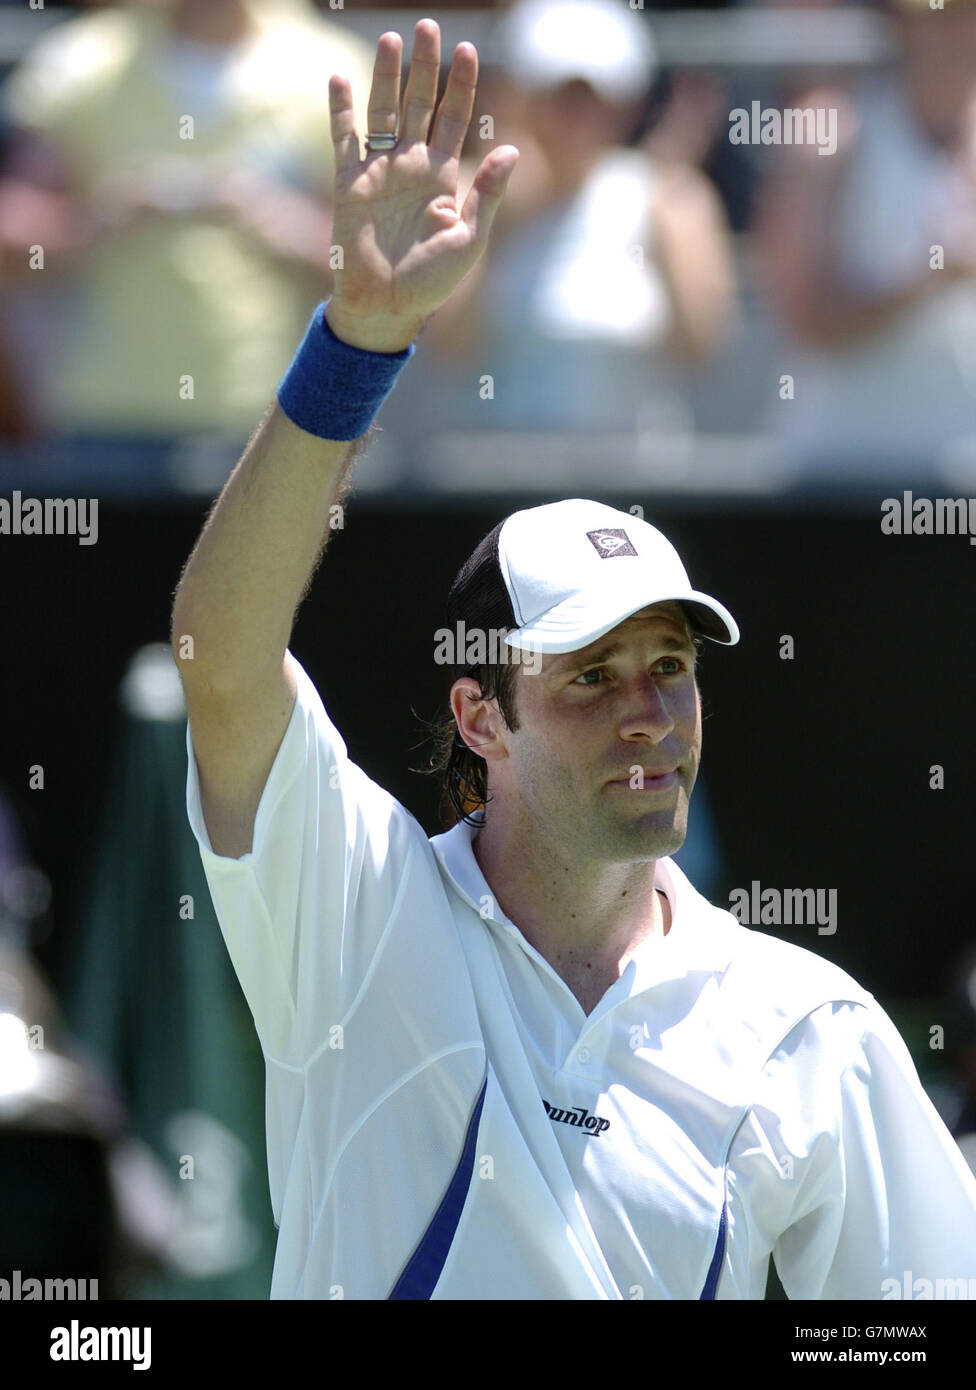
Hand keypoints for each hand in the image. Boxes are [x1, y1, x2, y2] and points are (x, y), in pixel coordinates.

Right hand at [324, 19, 518, 352]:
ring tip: (392, 39)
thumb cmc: (431, 282)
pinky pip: (344, 138)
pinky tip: (339, 78)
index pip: (454, 118)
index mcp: (443, 176)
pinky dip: (340, 109)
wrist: (386, 306)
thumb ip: (487, 194)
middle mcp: (410, 165)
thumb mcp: (469, 240)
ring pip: (383, 110)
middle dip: (424, 66)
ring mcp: (378, 170)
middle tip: (428, 26)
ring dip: (386, 76)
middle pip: (419, 103)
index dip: (461, 85)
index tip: (467, 50)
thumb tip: (513, 150)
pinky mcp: (348, 183)